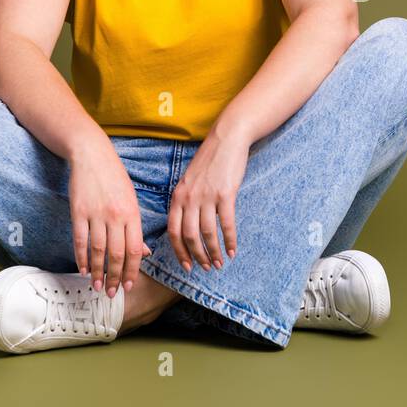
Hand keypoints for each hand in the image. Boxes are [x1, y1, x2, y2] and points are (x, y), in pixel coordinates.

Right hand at [68, 144, 152, 297]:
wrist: (92, 155)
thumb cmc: (115, 178)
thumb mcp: (132, 200)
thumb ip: (136, 228)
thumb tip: (144, 253)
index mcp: (133, 214)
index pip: (135, 250)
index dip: (132, 271)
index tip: (129, 286)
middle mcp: (116, 216)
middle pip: (117, 255)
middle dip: (116, 277)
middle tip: (112, 294)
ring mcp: (96, 214)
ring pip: (98, 251)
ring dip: (98, 272)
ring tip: (97, 286)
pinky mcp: (78, 212)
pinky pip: (80, 240)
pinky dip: (81, 258)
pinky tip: (83, 269)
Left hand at [168, 128, 247, 271]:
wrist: (226, 139)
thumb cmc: (209, 161)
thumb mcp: (189, 181)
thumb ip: (185, 201)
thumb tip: (187, 226)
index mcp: (178, 196)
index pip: (173, 231)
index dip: (179, 252)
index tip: (187, 266)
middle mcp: (189, 198)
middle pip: (189, 236)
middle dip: (197, 256)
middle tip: (206, 268)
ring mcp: (207, 196)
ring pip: (207, 233)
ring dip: (214, 252)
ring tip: (220, 263)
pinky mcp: (225, 194)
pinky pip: (226, 224)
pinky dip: (230, 240)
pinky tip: (233, 251)